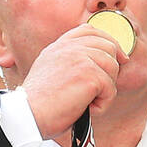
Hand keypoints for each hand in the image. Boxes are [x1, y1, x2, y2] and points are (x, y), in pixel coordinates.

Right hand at [21, 24, 129, 139]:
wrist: (28, 116)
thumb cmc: (38, 105)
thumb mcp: (50, 73)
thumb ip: (69, 62)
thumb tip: (95, 66)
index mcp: (60, 46)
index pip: (90, 31)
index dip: (108, 41)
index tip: (118, 57)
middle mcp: (70, 47)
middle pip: (108, 47)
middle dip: (111, 70)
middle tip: (101, 90)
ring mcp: (80, 58)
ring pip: (112, 68)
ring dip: (105, 90)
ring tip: (87, 102)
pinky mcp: (90, 74)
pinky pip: (111, 89)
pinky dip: (103, 104)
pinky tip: (87, 109)